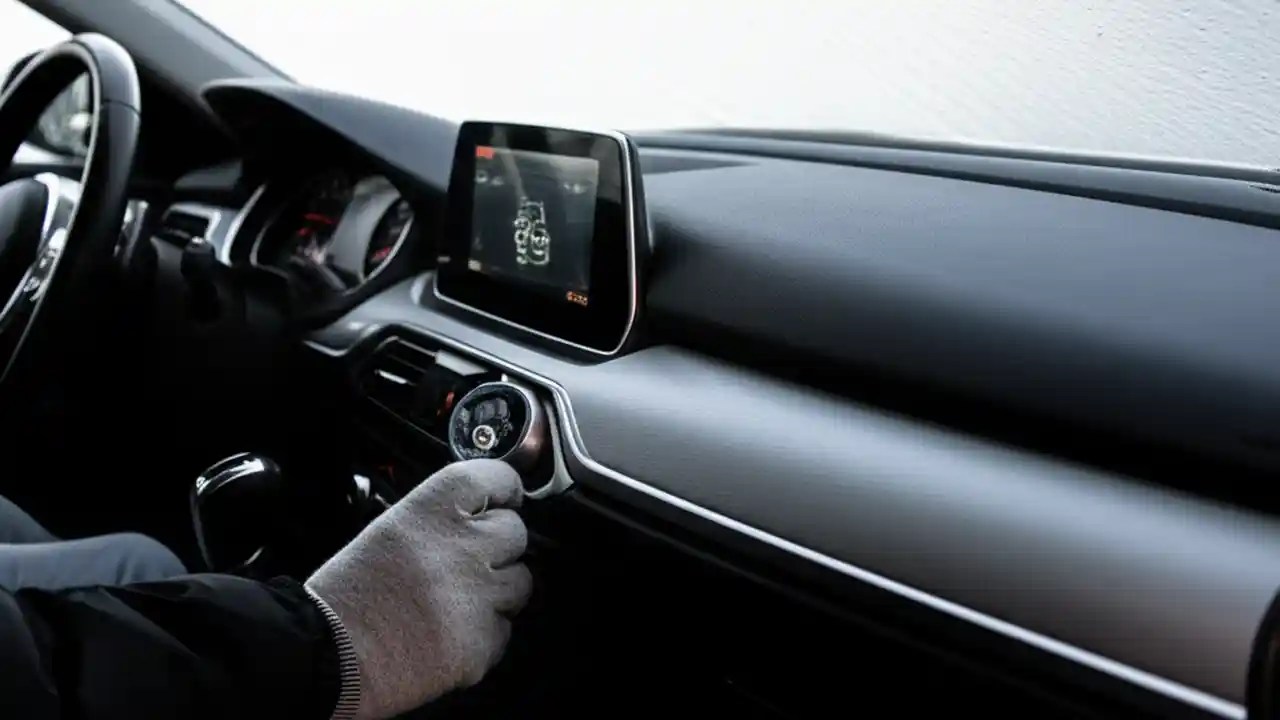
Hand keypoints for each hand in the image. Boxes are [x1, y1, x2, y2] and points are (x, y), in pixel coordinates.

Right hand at [306, 460, 531, 719]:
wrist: (325, 654)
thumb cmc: (347, 595)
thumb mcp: (390, 529)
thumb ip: (440, 518)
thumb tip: (483, 514)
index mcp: (434, 508)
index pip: (498, 478)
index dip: (503, 492)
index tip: (502, 501)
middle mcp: (463, 545)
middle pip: (515, 532)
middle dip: (496, 548)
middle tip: (463, 566)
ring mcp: (477, 595)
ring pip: (520, 582)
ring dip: (497, 592)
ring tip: (454, 604)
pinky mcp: (480, 641)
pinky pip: (504, 630)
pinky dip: (484, 635)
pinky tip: (449, 634)